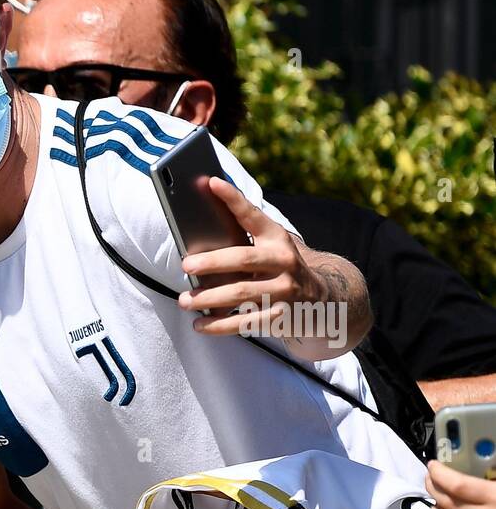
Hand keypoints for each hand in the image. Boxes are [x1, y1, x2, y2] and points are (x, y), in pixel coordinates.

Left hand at [180, 178, 329, 338]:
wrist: (324, 299)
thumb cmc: (281, 268)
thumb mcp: (272, 247)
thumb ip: (244, 241)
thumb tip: (197, 242)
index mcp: (276, 238)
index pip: (252, 214)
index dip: (232, 199)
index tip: (211, 183)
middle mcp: (283, 261)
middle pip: (243, 259)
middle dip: (213, 262)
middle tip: (186, 265)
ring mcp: (284, 290)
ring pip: (240, 293)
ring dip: (208, 298)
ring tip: (184, 300)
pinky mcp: (280, 316)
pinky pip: (244, 322)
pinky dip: (218, 325)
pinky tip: (198, 324)